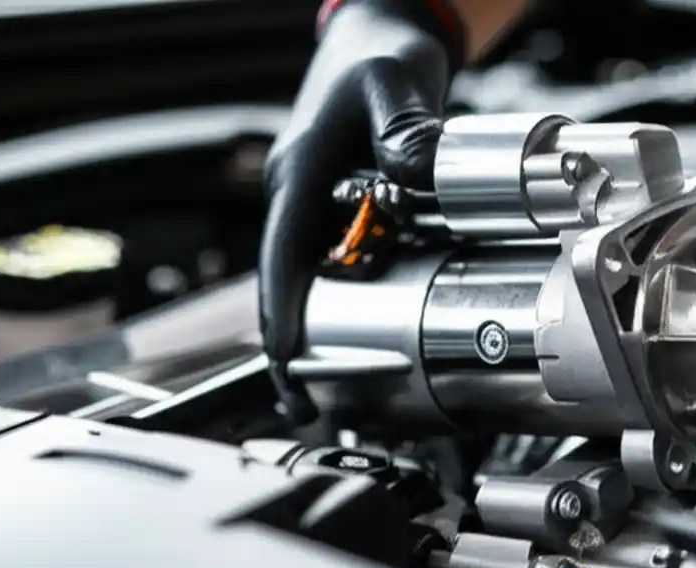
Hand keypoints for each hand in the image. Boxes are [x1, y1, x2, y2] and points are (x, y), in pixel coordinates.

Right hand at [258, 0, 463, 421]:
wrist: (377, 33)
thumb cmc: (376, 52)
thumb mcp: (393, 83)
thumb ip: (404, 128)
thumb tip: (414, 173)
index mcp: (299, 173)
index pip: (281, 255)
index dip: (282, 313)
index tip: (286, 362)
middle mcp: (296, 194)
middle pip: (284, 281)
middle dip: (291, 344)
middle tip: (307, 402)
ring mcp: (312, 202)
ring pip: (305, 277)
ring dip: (314, 328)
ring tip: (332, 386)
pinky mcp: (335, 204)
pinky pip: (331, 260)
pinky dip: (340, 298)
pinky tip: (362, 326)